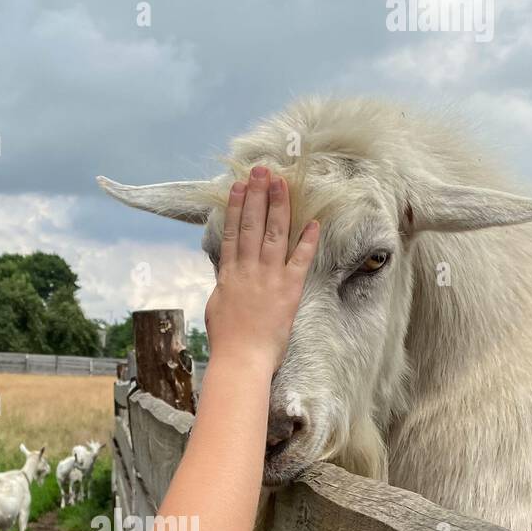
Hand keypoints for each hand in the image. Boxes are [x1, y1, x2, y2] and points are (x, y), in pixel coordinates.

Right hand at [204, 165, 318, 372]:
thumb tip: (227, 273)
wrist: (241, 360)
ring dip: (279, 205)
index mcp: (229, 274)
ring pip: (274, 234)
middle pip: (253, 224)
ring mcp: (269, 277)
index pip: (232, 232)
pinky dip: (308, 240)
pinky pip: (300, 260)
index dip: (237, 206)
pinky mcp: (288, 290)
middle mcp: (248, 269)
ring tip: (281, 182)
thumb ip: (224, 285)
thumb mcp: (217, 306)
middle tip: (262, 170)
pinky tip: (314, 221)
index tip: (240, 185)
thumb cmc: (227, 340)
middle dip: (258, 195)